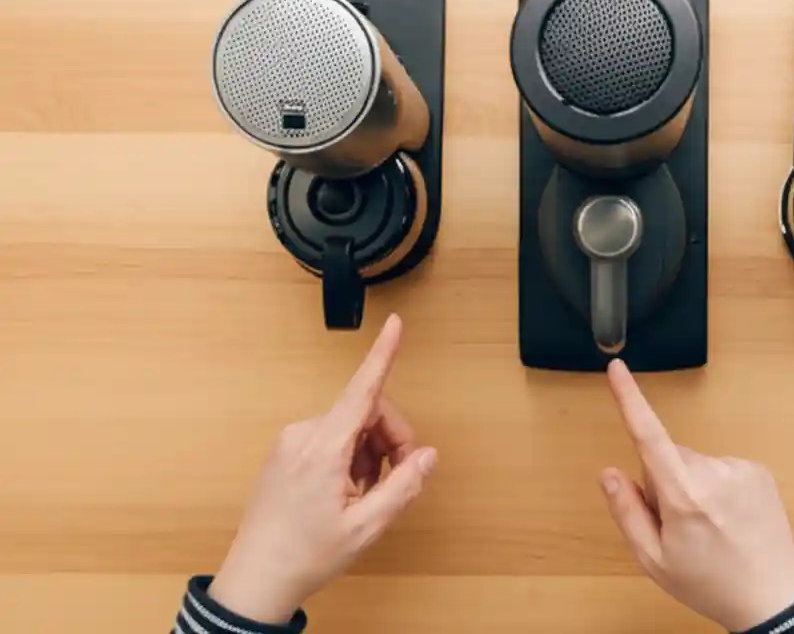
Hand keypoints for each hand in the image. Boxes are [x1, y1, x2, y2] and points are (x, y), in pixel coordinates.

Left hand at [209, 314, 436, 623]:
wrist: (256, 580)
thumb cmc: (306, 555)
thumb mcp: (366, 526)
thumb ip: (403, 486)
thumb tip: (427, 455)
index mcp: (322, 449)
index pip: (362, 392)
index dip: (382, 356)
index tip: (395, 324)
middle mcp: (303, 435)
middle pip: (365, 413)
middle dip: (391, 440)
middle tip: (398, 480)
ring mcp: (291, 443)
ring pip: (350, 428)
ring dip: (371, 454)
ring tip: (366, 496)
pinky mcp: (286, 453)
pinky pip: (331, 439)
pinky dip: (350, 459)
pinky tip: (346, 493)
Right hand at [599, 360, 793, 631]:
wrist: (772, 596)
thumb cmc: (710, 584)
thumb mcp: (655, 561)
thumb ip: (628, 512)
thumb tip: (609, 473)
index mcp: (684, 496)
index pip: (649, 437)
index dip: (630, 400)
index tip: (617, 369)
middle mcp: (714, 473)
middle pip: (669, 457)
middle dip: (665, 482)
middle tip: (679, 526)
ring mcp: (740, 469)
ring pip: (694, 463)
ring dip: (692, 485)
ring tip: (709, 527)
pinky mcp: (757, 470)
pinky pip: (720, 468)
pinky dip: (717, 487)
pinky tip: (728, 519)